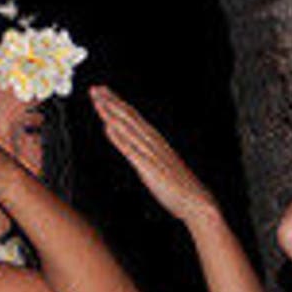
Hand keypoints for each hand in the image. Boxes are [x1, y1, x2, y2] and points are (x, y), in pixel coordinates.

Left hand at [88, 87, 217, 224]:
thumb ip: (141, 152)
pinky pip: (131, 149)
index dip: (116, 103)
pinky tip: (108, 127)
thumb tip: (126, 141)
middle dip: (111, 102)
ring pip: (128, 128)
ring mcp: (151, 154)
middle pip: (129, 117)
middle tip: (95, 89)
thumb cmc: (178, 186)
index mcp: (155, 141)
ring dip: (112, 113)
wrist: (197, 202)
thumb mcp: (156, 165)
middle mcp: (153, 142)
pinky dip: (119, 136)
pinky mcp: (149, 168)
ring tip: (99, 101)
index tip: (103, 92)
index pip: (133, 116)